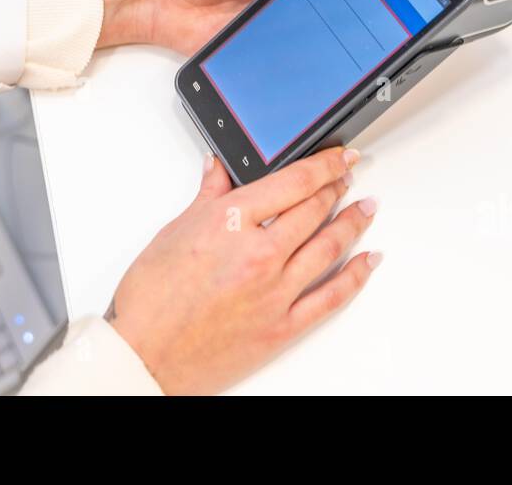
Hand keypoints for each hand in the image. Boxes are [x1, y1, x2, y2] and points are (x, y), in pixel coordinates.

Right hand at [109, 147, 380, 394]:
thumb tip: (219, 169)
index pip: (294, 182)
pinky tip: (367, 260)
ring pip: (328, 246)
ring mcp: (275, 291)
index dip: (325, 164)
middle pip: (314, 209)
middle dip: (337, 188)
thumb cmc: (151, 299)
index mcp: (231, 222)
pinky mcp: (282, 326)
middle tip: (348, 177)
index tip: (340, 157)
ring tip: (365, 208)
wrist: (145, 354)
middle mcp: (259, 253)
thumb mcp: (175, 232)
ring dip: (353, 223)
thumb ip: (208, 196)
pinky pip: (331, 297)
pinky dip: (355, 275)